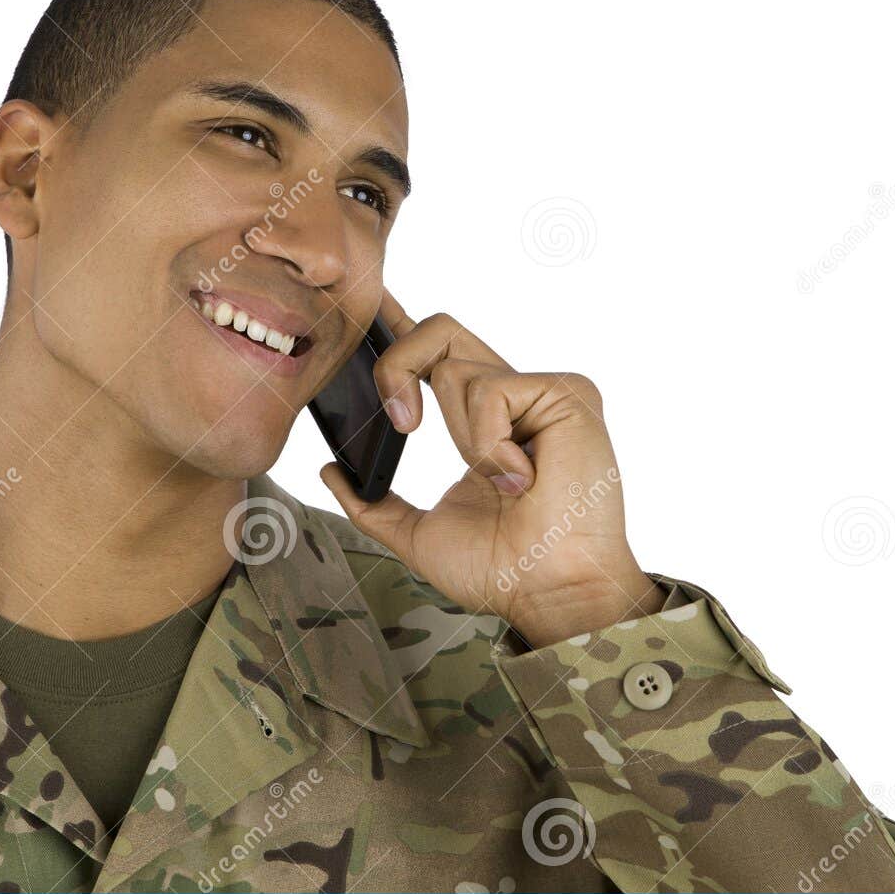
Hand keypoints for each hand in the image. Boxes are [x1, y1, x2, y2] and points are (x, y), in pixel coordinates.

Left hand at [319, 290, 660, 646]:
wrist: (548, 591)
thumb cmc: (501, 570)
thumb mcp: (417, 535)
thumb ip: (372, 503)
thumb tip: (329, 471)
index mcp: (482, 421)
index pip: (436, 353)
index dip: (400, 321)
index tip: (368, 302)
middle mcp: (512, 397)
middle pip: (439, 330)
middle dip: (397, 366)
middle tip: (401, 426)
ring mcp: (540, 392)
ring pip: (455, 367)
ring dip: (464, 439)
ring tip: (505, 484)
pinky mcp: (565, 392)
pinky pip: (492, 390)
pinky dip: (492, 445)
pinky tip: (524, 479)